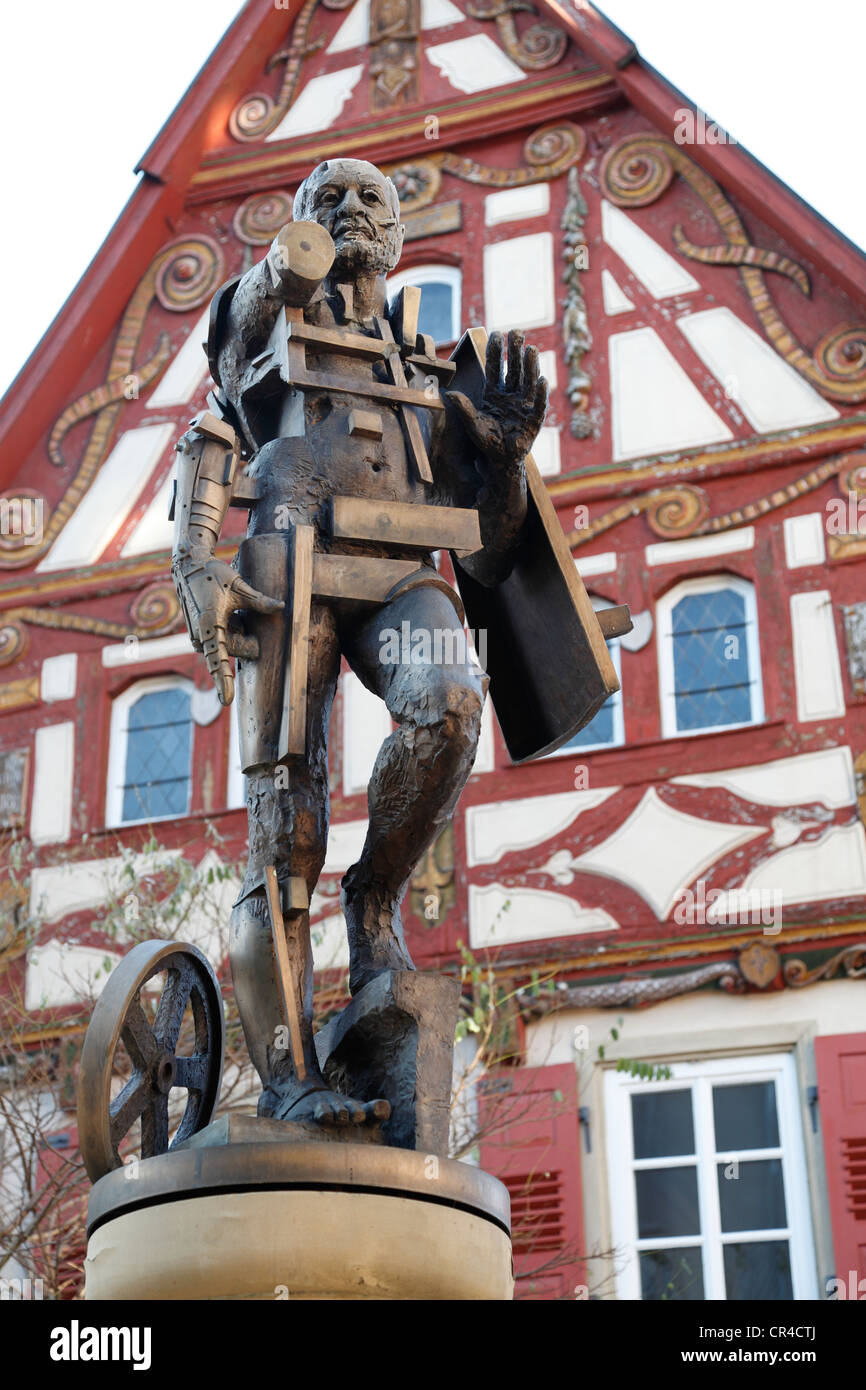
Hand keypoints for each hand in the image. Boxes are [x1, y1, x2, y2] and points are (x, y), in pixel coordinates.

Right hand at [173, 556, 282, 705]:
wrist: (187, 567)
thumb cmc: (212, 575)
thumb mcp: (239, 587)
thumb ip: (260, 601)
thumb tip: (281, 607)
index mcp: (210, 625)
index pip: (219, 659)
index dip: (224, 680)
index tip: (226, 701)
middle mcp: (200, 636)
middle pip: (234, 650)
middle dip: (244, 636)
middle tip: (240, 615)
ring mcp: (198, 637)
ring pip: (228, 646)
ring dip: (235, 630)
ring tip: (230, 610)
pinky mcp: (198, 636)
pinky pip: (221, 640)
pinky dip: (228, 629)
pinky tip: (225, 613)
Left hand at [445, 330, 547, 473]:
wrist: (501, 460)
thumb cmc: (487, 441)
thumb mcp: (473, 424)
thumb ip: (463, 409)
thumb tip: (450, 394)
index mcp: (494, 393)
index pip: (494, 368)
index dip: (495, 352)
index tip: (497, 334)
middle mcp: (510, 395)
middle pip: (513, 369)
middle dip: (515, 351)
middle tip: (517, 332)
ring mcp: (523, 405)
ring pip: (527, 381)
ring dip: (530, 366)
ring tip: (531, 348)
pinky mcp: (534, 420)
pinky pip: (538, 405)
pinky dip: (540, 394)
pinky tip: (542, 380)